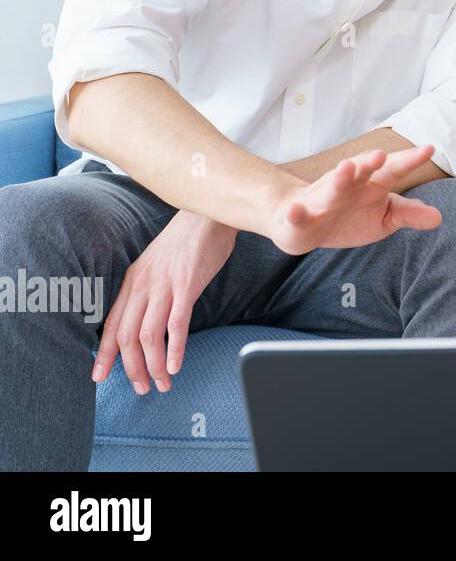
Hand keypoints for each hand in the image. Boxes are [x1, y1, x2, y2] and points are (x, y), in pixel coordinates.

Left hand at [92, 210, 236, 393]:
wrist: (208, 214)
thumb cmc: (188, 240)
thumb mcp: (158, 264)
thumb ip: (150, 289)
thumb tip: (149, 317)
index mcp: (133, 281)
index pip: (111, 324)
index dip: (104, 354)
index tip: (99, 377)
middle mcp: (143, 285)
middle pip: (127, 336)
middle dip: (132, 368)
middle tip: (142, 388)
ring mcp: (164, 285)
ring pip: (149, 335)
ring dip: (154, 365)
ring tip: (162, 383)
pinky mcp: (186, 285)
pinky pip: (176, 323)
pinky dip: (175, 348)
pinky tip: (177, 365)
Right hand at [268, 145, 442, 255]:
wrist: (305, 224)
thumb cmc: (351, 216)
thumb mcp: (384, 217)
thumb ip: (409, 214)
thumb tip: (439, 217)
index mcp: (372, 184)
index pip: (393, 170)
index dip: (410, 160)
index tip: (429, 149)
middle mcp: (349, 185)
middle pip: (361, 171)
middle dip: (370, 162)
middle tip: (381, 154)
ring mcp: (324, 199)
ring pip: (332, 187)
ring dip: (339, 177)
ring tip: (346, 167)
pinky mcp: (301, 217)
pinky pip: (299, 214)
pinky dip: (297, 212)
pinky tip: (296, 210)